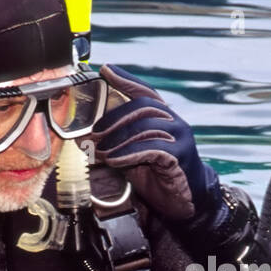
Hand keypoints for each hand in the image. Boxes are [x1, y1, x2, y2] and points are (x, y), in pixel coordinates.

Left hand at [92, 64, 223, 227]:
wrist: (186, 200)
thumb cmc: (159, 175)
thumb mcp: (133, 155)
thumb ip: (116, 143)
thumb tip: (85, 137)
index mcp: (164, 118)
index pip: (145, 92)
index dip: (126, 80)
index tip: (106, 70)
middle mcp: (175, 122)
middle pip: (142, 107)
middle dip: (113, 119)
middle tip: (94, 134)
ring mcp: (179, 138)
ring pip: (145, 127)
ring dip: (117, 140)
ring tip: (101, 152)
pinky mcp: (180, 156)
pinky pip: (152, 148)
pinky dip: (129, 153)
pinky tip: (115, 160)